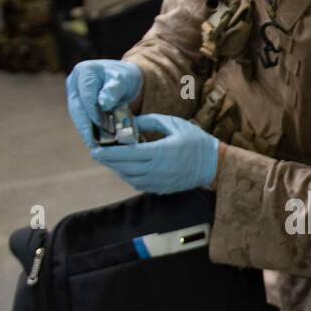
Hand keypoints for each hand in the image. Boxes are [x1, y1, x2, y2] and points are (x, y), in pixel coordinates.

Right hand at [66, 60, 142, 149]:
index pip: (86, 96)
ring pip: (77, 116)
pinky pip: (81, 119)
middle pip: (77, 108)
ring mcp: (73, 94)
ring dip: (86, 132)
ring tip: (95, 147)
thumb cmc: (125, 77)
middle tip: (94, 144)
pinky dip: (88, 130)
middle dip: (86, 127)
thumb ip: (113, 90)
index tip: (102, 127)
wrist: (122, 78)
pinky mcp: (76, 104)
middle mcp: (74, 82)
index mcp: (84, 72)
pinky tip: (95, 143)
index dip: (93, 113)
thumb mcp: (122, 80)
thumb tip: (103, 104)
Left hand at [93, 113, 218, 193]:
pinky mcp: (161, 188)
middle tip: (97, 153)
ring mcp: (159, 181)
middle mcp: (157, 169)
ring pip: (130, 178)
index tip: (96, 149)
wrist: (213, 165)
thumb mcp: (174, 124)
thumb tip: (132, 122)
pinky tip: (126, 168)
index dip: (110, 153)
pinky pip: (139, 184)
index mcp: (160, 152)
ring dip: (118, 169)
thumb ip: (151, 122)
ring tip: (110, 160)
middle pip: (125, 167)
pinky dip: (129, 176)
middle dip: (108, 161)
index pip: (128, 154)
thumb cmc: (196, 141)